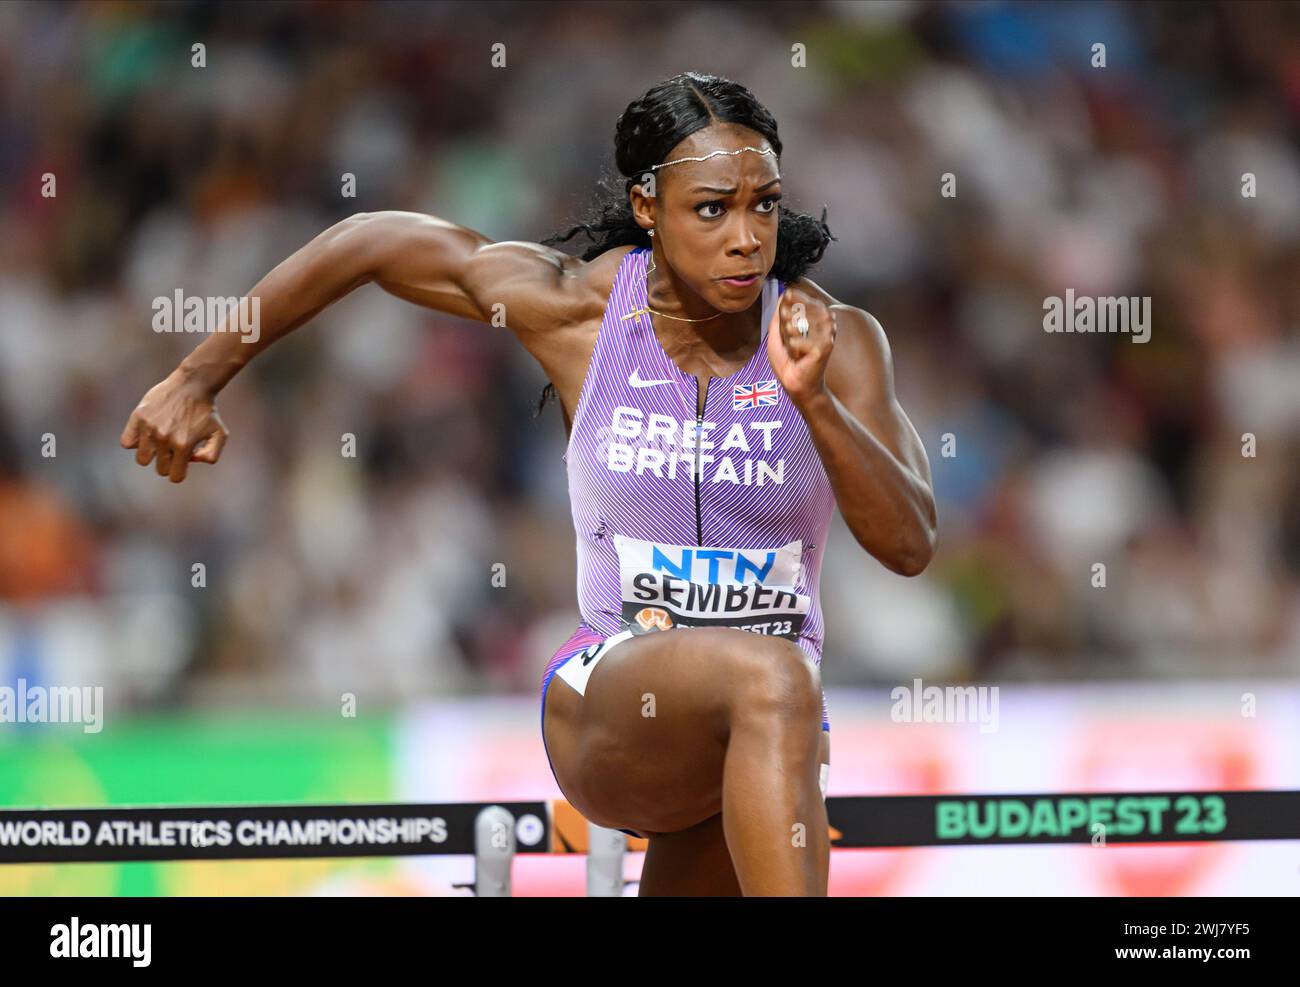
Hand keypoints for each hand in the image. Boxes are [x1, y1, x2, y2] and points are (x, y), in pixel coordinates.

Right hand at [120, 370, 229, 482]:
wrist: (193, 385)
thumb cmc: (207, 411)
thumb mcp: (220, 434)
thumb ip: (211, 455)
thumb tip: (191, 462)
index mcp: (183, 445)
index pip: (175, 476)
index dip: (180, 470)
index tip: (183, 459)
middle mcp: (164, 439)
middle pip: (160, 469)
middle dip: (169, 462)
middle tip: (174, 447)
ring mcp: (149, 428)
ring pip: (142, 459)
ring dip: (152, 454)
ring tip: (161, 442)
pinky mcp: (138, 417)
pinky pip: (126, 442)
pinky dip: (135, 442)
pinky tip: (147, 434)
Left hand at [766, 285, 836, 406]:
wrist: (796, 383)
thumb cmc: (789, 360)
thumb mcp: (778, 334)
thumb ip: (779, 314)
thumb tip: (783, 294)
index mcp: (818, 317)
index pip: (806, 298)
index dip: (793, 299)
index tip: (784, 308)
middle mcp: (826, 322)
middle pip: (801, 307)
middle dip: (788, 319)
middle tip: (788, 335)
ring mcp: (828, 334)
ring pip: (799, 322)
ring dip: (789, 335)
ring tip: (792, 347)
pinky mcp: (824, 347)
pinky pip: (799, 340)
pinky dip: (793, 348)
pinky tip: (797, 355)